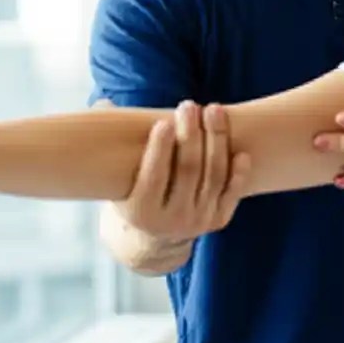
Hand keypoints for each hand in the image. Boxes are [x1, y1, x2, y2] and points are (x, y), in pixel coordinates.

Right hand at [113, 100, 248, 243]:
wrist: (155, 237)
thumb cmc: (132, 192)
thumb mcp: (116, 178)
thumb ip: (107, 143)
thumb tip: (103, 105)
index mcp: (141, 212)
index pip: (152, 178)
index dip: (159, 150)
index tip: (163, 122)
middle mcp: (171, 221)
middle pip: (187, 171)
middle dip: (190, 135)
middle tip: (189, 106)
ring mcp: (197, 222)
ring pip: (213, 177)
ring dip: (216, 141)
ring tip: (213, 110)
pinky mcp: (217, 222)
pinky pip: (231, 194)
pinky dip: (238, 174)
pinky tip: (240, 150)